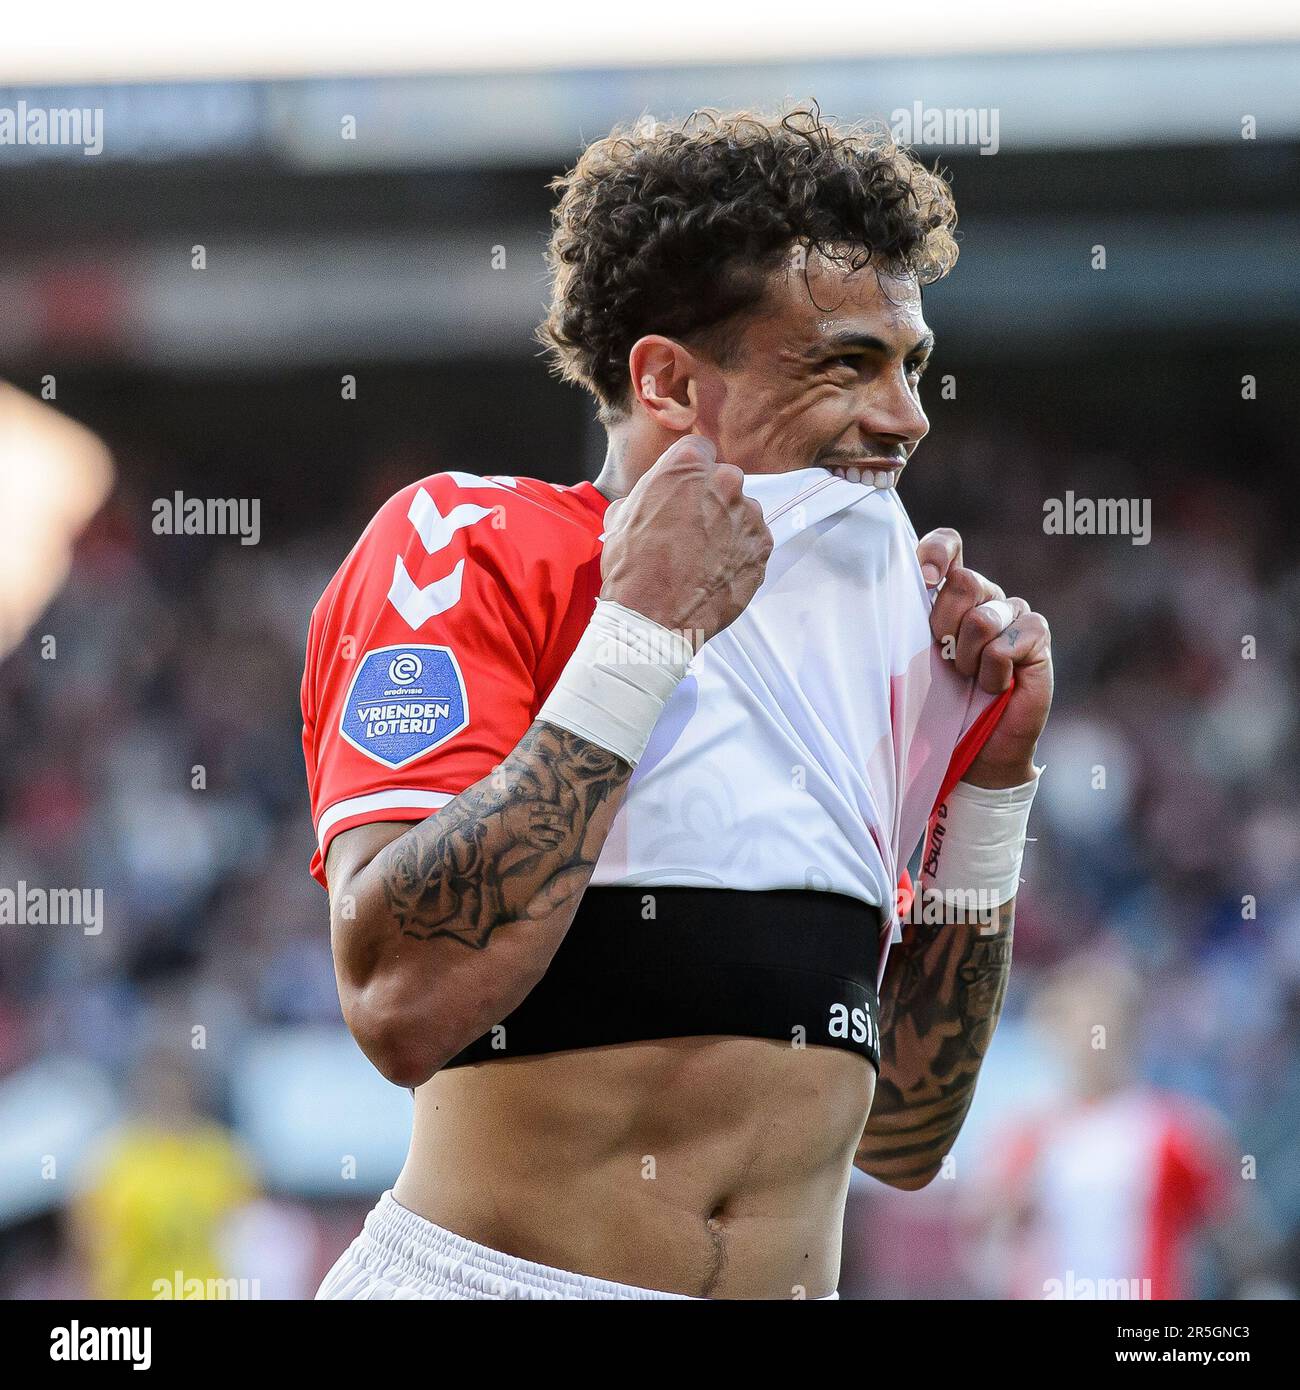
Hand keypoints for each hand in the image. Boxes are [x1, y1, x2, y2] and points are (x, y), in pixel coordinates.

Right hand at [600, 434, 772, 647]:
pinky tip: (716, 570)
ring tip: (703, 556)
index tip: (683, 490)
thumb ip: (647, 493)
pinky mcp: (762, 547)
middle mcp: (724, 482)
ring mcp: (748, 515)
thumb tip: (653, 496)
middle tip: (690, 530)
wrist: (653, 618)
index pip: (698, 450)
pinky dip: (739, 552)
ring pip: (741, 511)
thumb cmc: (632, 568)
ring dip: (727, 527)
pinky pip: (753, 541)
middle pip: (724, 480)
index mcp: (687, 465)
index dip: (688, 473)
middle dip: (709, 499)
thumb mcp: (621, 517)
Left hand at [915, 527, 1052, 788]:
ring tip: (968, 679)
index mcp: (950, 593)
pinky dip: (993, 673)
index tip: (926, 579)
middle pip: (963, 581)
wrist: (973, 754)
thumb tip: (881, 587)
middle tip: (943, 658)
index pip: (948, 545)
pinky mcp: (1037, 639)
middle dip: (943, 624)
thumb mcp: (908, 658)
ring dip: (966, 658)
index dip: (938, 551)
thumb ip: (903, 620)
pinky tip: (996, 688)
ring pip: (982, 617)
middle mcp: (984, 597)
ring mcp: (1014, 615)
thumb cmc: (934, 706)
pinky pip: (1006, 645)